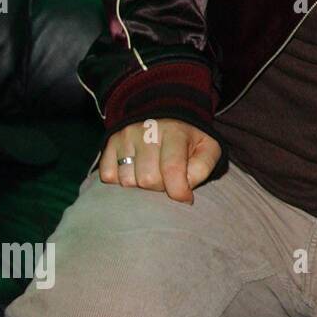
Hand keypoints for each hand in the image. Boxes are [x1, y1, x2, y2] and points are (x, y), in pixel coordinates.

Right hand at [98, 119, 220, 202]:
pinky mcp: (108, 143)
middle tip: (168, 180)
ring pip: (127, 181)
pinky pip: (108, 176)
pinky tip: (135, 171)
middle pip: (148, 179)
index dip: (178, 191)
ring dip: (141, 185)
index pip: (172, 169)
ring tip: (152, 173)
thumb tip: (184, 191)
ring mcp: (124, 136)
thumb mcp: (207, 149)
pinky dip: (121, 181)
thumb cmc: (189, 140)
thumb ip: (202, 168)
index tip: (185, 198)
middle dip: (160, 187)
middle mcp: (146, 131)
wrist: (166, 118)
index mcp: (175, 131)